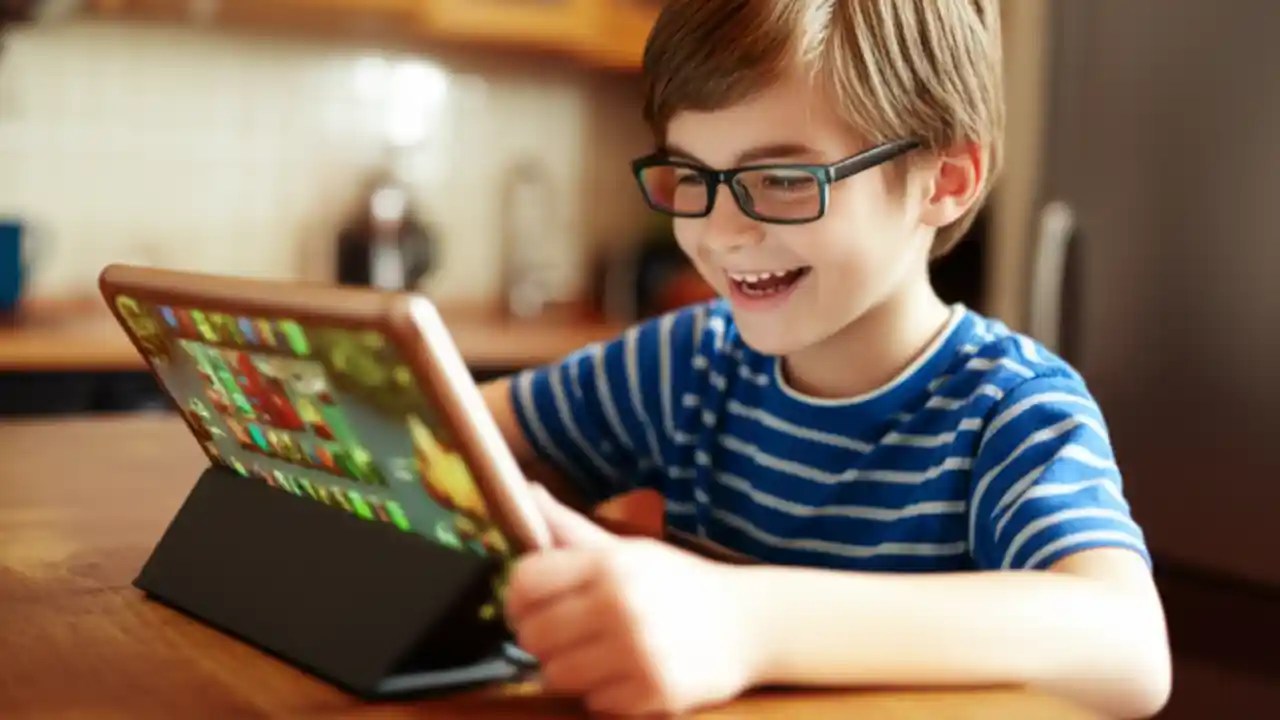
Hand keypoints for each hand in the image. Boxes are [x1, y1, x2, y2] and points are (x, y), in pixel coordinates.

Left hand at [505, 485, 759, 715]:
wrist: (750, 624)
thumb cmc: (680, 583)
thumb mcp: (630, 549)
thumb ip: (572, 529)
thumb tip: (527, 492)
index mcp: (610, 564)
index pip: (526, 582)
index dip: (517, 597)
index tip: (528, 605)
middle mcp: (620, 605)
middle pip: (532, 635)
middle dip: (542, 637)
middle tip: (566, 634)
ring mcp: (637, 652)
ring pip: (555, 675)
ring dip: (570, 669)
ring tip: (597, 655)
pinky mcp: (653, 692)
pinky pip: (594, 703)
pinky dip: (604, 694)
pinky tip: (627, 674)